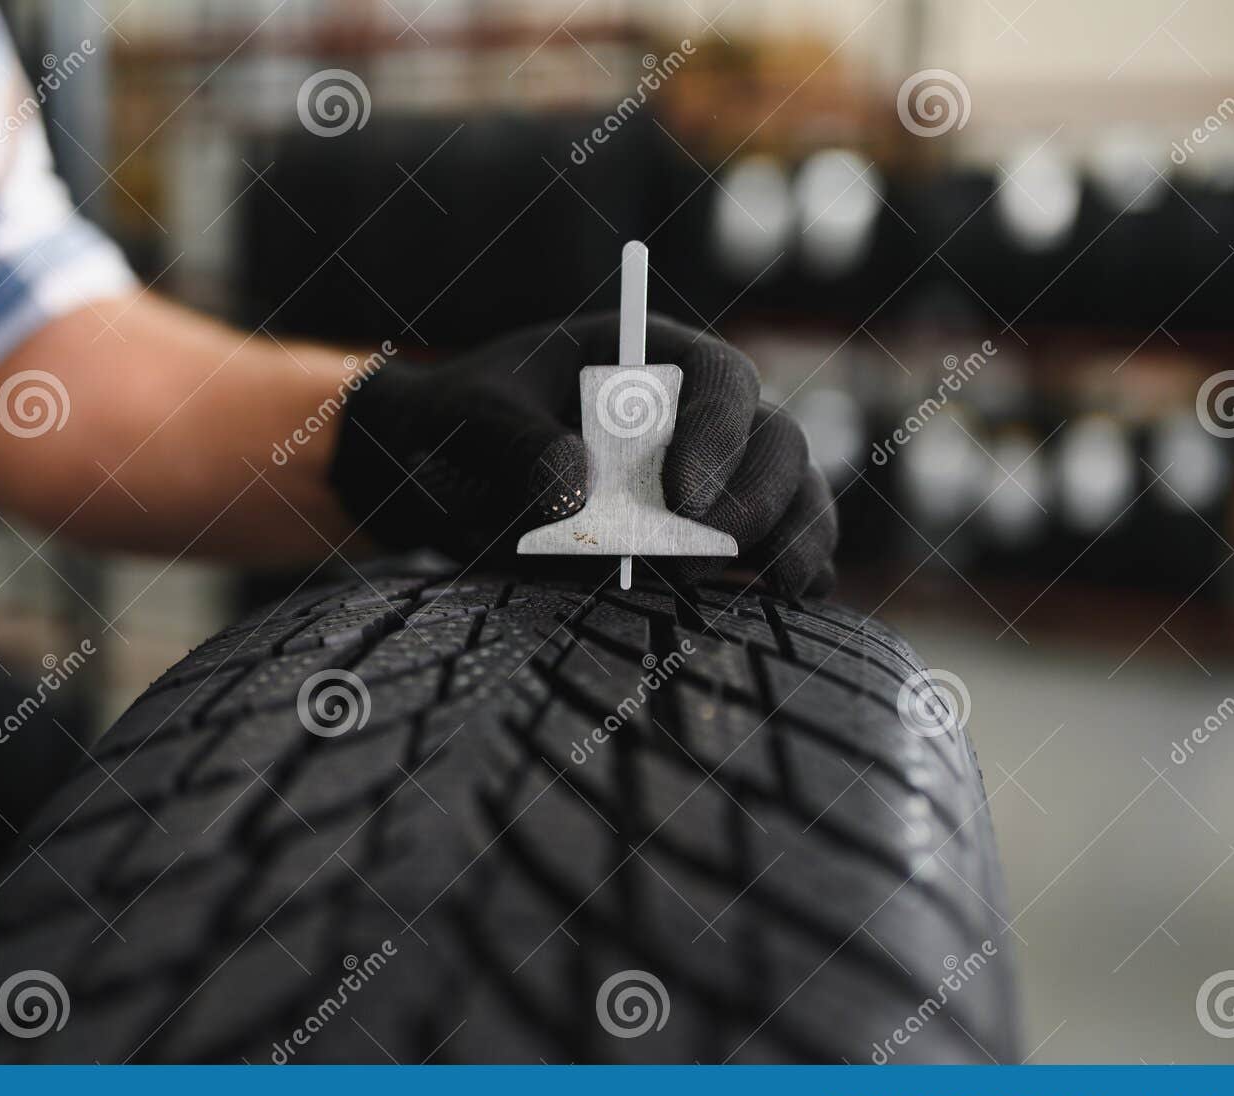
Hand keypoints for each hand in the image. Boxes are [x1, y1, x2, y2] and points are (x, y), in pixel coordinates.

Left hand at [329, 313, 837, 595]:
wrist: (437, 474)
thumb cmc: (457, 423)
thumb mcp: (469, 418)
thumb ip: (516, 442)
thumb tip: (575, 491)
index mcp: (646, 358)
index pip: (718, 378)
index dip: (719, 435)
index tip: (685, 501)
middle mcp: (692, 414)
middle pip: (772, 440)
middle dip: (756, 500)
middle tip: (696, 560)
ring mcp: (707, 476)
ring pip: (790, 492)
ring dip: (795, 537)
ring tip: (784, 588)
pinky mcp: (701, 536)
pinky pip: (772, 545)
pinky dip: (793, 567)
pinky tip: (795, 599)